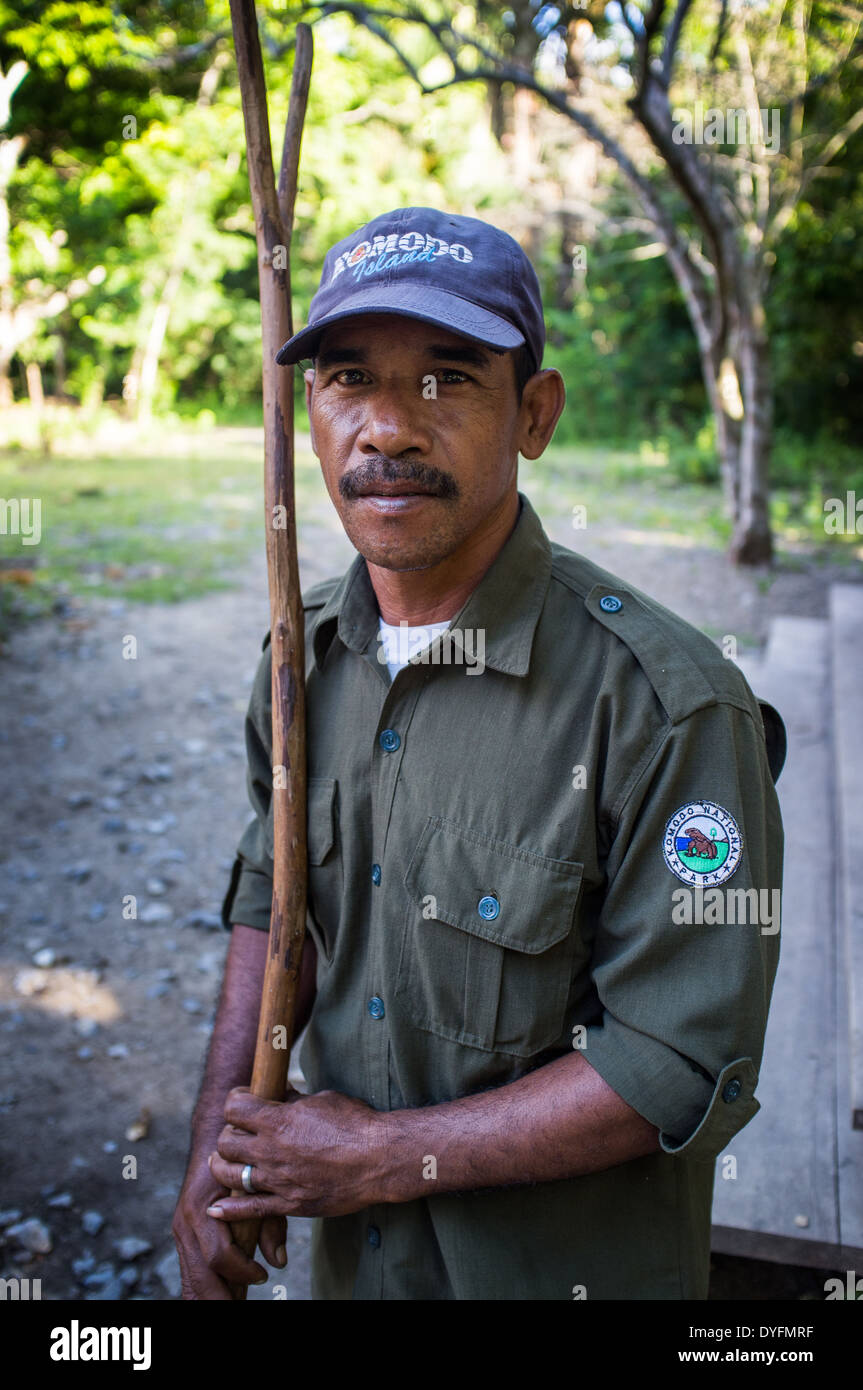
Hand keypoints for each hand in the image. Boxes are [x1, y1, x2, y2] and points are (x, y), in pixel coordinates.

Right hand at [172, 1141, 286, 1299]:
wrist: (216, 1137)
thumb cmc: (243, 1162)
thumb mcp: (259, 1188)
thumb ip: (270, 1223)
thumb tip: (279, 1262)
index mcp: (203, 1212)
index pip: (218, 1257)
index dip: (241, 1272)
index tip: (263, 1277)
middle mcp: (186, 1225)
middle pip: (198, 1278)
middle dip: (217, 1301)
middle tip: (236, 1311)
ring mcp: (182, 1233)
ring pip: (190, 1280)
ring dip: (207, 1299)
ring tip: (229, 1309)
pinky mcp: (185, 1237)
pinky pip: (191, 1272)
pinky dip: (202, 1290)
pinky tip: (218, 1301)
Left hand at [205, 1086, 383, 1221]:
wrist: (380, 1159)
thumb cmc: (356, 1123)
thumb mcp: (323, 1099)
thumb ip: (295, 1100)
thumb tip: (281, 1095)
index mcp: (278, 1121)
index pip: (234, 1107)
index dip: (236, 1100)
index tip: (244, 1100)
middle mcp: (270, 1151)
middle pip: (225, 1142)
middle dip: (228, 1133)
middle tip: (239, 1132)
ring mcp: (278, 1180)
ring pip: (229, 1175)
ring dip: (223, 1166)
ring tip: (224, 1161)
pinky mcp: (289, 1204)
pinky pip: (250, 1210)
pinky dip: (229, 1211)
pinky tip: (216, 1208)